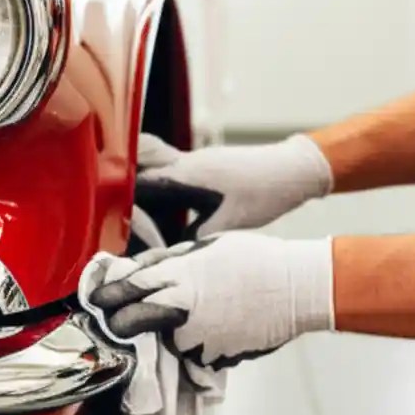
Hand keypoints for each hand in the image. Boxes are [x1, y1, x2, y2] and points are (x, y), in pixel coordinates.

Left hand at [86, 232, 334, 369]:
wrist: (298, 288)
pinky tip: (218, 325)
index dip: (103, 299)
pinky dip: (197, 343)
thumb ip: (163, 261)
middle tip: (117, 320)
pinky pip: (192, 352)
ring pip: (162, 340)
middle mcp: (177, 312)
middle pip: (128, 325)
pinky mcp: (211, 359)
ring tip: (198, 314)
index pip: (122, 291)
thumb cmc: (251, 259)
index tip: (94, 301)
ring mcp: (193, 340)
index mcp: (174, 278)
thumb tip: (131, 270)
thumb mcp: (202, 247)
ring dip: (167, 332)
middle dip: (118, 323)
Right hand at [136, 134, 332, 237]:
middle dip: (120, 192)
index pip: (138, 189)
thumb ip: (196, 238)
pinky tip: (166, 207)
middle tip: (119, 220)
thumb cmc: (266, 192)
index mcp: (184, 173)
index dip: (134, 218)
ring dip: (139, 186)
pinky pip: (166, 171)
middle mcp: (182, 162)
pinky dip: (158, 188)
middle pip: (134, 167)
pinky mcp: (201, 164)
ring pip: (148, 165)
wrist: (294, 168)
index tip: (149, 245)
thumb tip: (172, 254)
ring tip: (135, 214)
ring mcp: (191, 160)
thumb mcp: (230, 223)